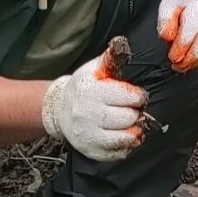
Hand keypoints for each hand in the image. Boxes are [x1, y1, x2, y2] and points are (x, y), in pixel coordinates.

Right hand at [41, 41, 148, 161]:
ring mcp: (89, 135)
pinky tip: (123, 135)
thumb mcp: (94, 68)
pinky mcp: (91, 151)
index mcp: (92, 91)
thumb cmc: (84, 87)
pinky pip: (118, 154)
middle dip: (135, 113)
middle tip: (132, 110)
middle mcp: (88, 114)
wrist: (59, 109)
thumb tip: (121, 42)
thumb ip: (111, 57)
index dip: (138, 97)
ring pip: (126, 138)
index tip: (137, 96)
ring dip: (134, 131)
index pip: (128, 97)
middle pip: (129, 118)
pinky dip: (126, 146)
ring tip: (131, 123)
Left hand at [157, 0, 197, 71]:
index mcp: (197, 3)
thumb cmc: (181, 2)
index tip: (172, 57)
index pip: (192, 25)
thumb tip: (167, 39)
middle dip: (192, 55)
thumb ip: (165, 21)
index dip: (182, 43)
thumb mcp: (167, 5)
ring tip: (184, 67)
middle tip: (177, 65)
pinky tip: (196, 62)